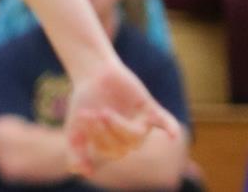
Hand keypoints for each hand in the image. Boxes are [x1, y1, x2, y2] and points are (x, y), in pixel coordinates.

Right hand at [64, 58, 181, 176]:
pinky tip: (172, 136)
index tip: (81, 116)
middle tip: (90, 113)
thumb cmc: (85, 102)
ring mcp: (142, 123)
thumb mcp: (75, 128)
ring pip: (137, 136)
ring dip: (119, 126)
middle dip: (103, 131)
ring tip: (103, 112)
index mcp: (115, 145)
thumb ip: (75, 152)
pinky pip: (166, 121)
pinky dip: (170, 128)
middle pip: (123, 146)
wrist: (94, 74)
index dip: (95, 136)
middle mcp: (131, 137)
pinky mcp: (151, 108)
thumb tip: (84, 173)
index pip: (110, 151)